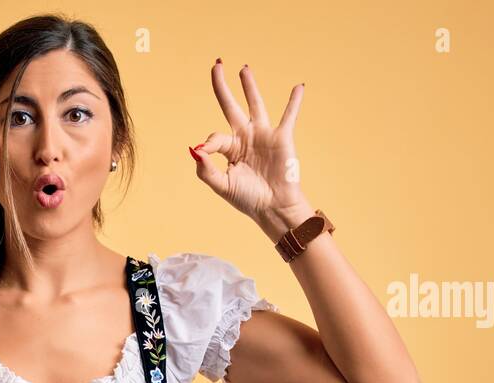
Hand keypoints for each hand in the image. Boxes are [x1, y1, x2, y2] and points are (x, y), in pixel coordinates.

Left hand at [190, 62, 312, 236]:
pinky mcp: (282, 137)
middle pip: (231, 106)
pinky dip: (294, 102)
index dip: (209, 143)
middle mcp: (245, 137)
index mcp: (230, 149)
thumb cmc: (248, 199)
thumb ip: (206, 170)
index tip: (206, 151)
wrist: (272, 208)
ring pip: (256, 104)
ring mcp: (263, 135)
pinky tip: (299, 87)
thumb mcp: (222, 186)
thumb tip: (194, 149)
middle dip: (222, 87)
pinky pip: (289, 116)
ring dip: (250, 86)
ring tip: (243, 69)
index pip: (215, 137)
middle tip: (216, 65)